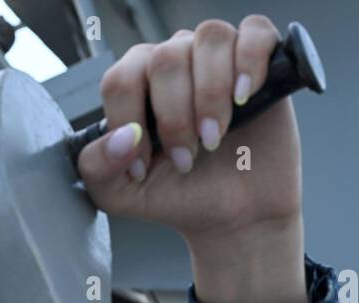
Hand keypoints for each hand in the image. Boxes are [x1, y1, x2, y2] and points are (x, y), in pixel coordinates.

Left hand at [77, 16, 308, 302]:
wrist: (235, 213)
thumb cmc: (178, 195)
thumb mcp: (120, 194)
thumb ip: (96, 168)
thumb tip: (122, 137)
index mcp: (136, 83)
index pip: (120, 80)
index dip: (130, 122)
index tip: (143, 166)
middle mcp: (174, 60)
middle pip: (165, 59)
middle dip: (174, 117)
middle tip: (187, 156)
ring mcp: (217, 56)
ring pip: (208, 39)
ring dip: (211, 94)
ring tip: (215, 136)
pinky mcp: (261, 60)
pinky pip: (254, 32)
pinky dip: (250, 61)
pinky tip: (245, 96)